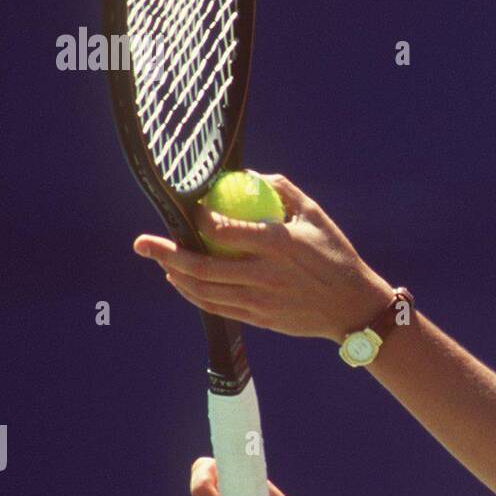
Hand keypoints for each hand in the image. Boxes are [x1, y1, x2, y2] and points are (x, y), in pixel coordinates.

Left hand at [133, 173, 394, 341]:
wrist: (353, 307)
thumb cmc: (336, 254)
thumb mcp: (316, 215)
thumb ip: (282, 191)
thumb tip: (250, 177)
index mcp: (278, 244)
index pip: (224, 231)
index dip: (200, 220)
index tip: (192, 210)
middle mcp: (264, 274)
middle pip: (201, 265)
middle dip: (165, 252)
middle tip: (142, 243)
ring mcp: (259, 300)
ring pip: (202, 290)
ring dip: (175, 275)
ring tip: (159, 261)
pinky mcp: (258, 319)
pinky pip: (215, 307)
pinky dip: (193, 295)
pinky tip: (182, 283)